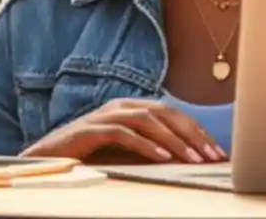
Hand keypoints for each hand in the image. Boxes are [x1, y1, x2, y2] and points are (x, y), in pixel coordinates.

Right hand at [19, 98, 225, 163]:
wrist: (48, 158)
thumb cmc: (91, 156)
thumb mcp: (127, 151)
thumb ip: (152, 149)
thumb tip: (189, 159)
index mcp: (132, 108)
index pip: (173, 114)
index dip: (197, 131)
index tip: (217, 152)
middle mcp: (121, 106)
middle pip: (165, 113)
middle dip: (192, 134)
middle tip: (212, 155)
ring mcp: (105, 115)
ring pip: (147, 121)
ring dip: (173, 141)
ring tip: (192, 159)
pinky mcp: (91, 130)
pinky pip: (124, 134)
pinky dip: (146, 146)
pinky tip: (162, 159)